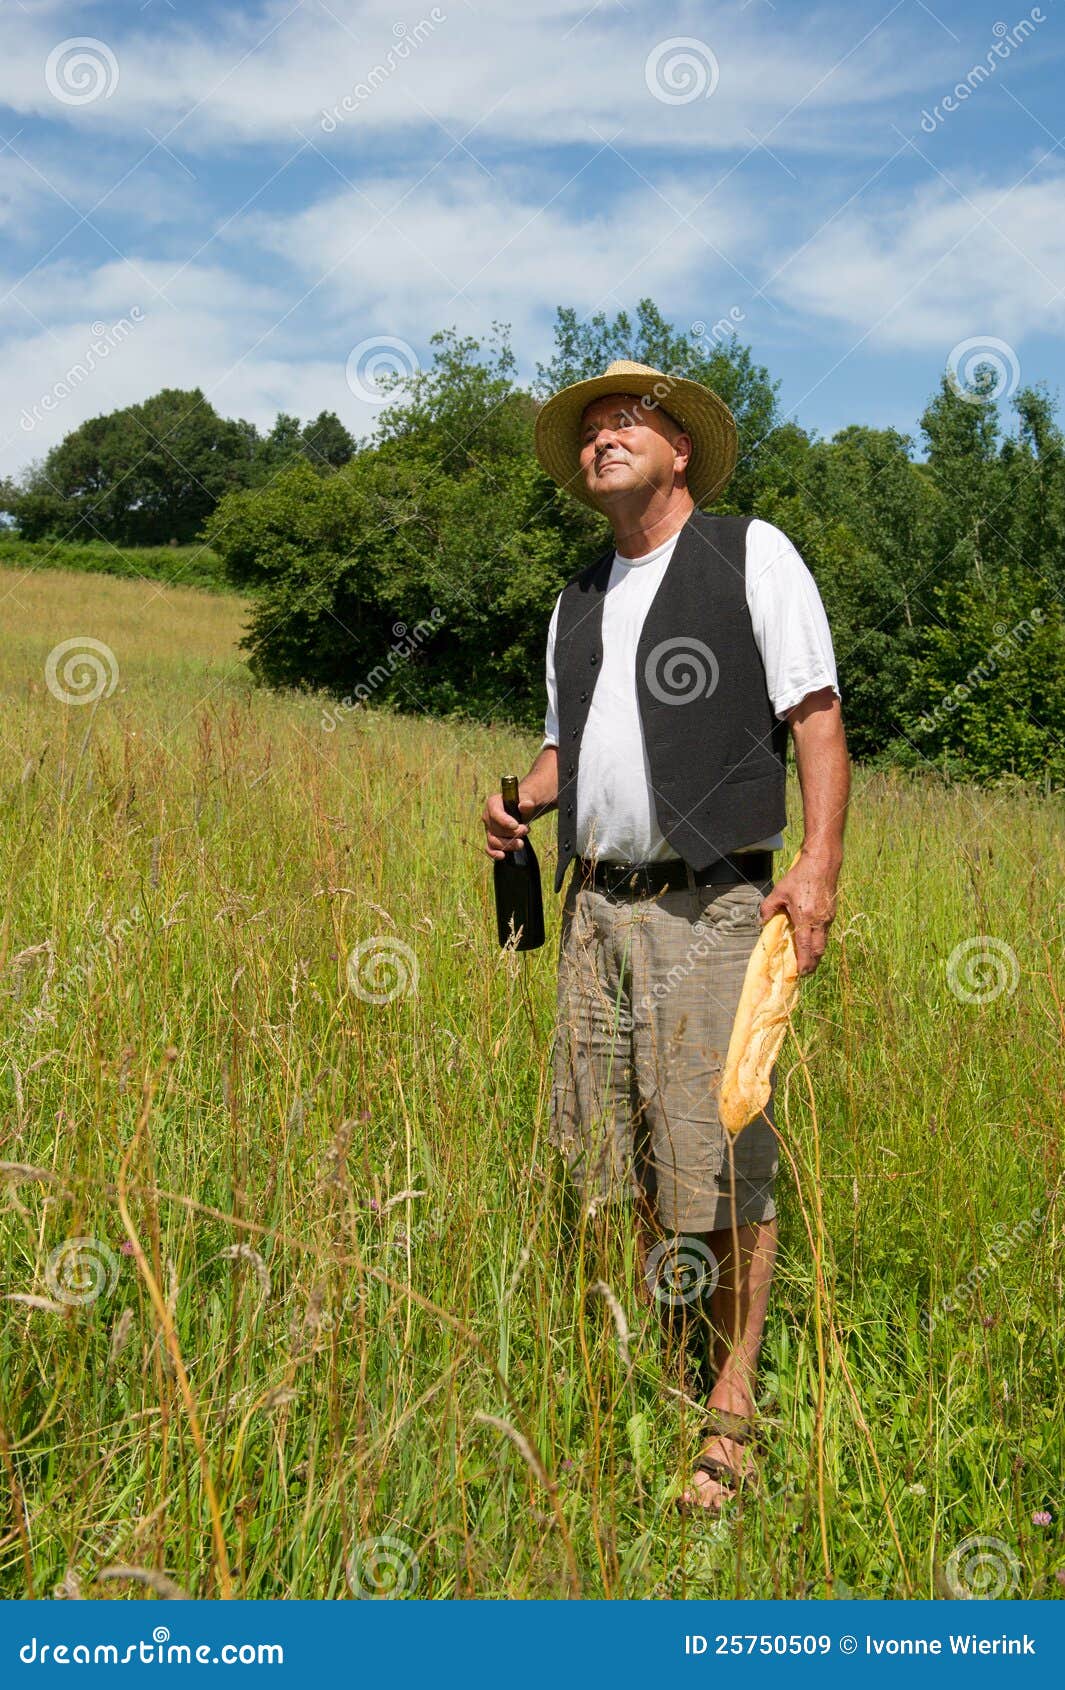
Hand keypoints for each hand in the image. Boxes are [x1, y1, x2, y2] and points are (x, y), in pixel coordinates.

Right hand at [481, 791, 535, 860]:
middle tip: (526, 830)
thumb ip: (527, 802)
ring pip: (493, 840)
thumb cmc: (524, 801)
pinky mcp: (492, 839)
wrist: (524, 809)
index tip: (515, 826)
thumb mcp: (528, 798)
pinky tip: (503, 856)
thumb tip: (525, 806)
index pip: (495, 813)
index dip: (504, 821)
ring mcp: (489, 829)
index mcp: (493, 803)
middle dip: (512, 833)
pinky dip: (494, 853)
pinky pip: (490, 848)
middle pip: (496, 829)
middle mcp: (488, 816)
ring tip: (521, 844)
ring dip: (508, 844)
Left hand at [758, 852, 839, 976]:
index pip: (805, 947)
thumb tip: (761, 922)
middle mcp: (819, 921)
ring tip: (807, 962)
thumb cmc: (800, 877)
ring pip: (823, 943)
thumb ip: (768, 908)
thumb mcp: (779, 891)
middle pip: (818, 951)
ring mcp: (828, 918)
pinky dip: (819, 942)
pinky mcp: (832, 914)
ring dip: (816, 954)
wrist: (822, 864)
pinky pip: (826, 933)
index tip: (799, 974)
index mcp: (805, 918)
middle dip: (811, 964)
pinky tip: (812, 943)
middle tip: (804, 973)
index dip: (803, 963)